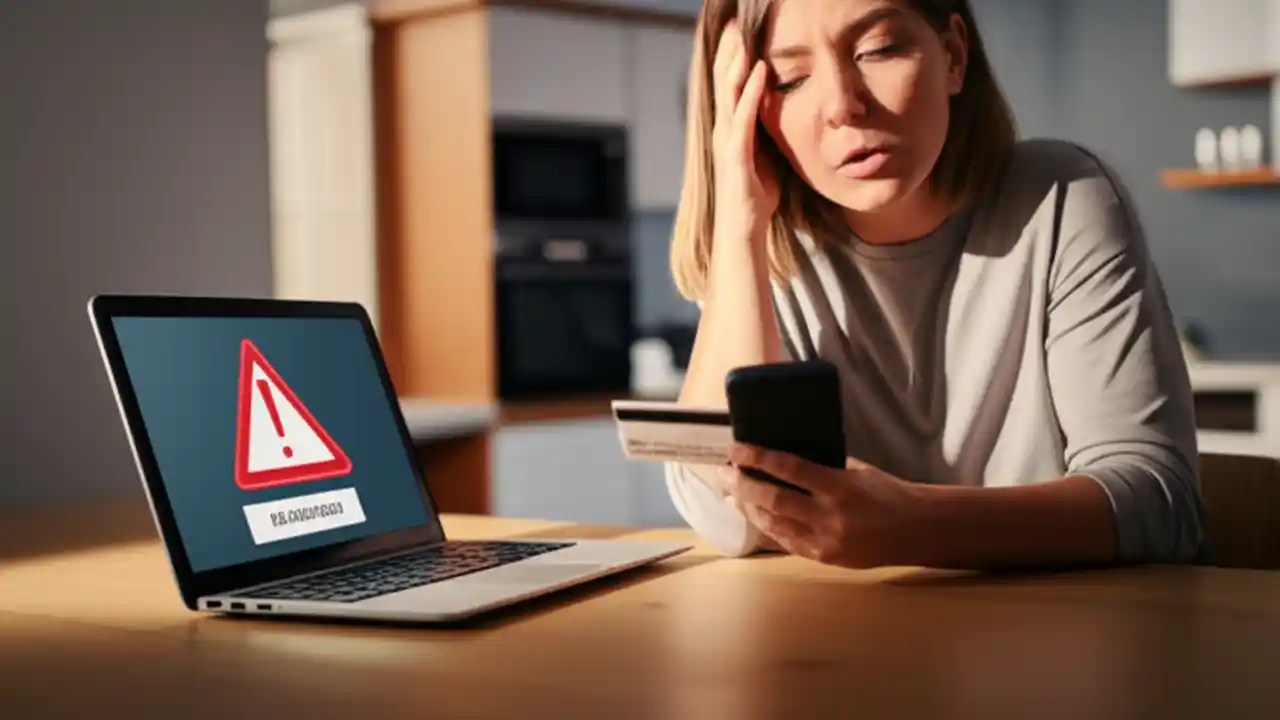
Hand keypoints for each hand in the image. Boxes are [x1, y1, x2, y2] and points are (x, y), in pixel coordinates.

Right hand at [711, 20, 779, 240]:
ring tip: (743, 35)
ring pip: (729, 92)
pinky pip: (743, 117)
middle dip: (729, 50)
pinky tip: (760, 71)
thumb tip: (777, 112)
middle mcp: (723, 130)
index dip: (733, 57)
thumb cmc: (755, 197)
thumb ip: (765, 132)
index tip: (740, 30)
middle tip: (734, 21)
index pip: (729, 85)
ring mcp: (726, 142)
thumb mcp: (763, 155)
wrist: (744, 230)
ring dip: (736, 62)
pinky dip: (750, 92)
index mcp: (730, 129)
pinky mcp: (735, 155)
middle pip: (723, 81)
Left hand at [724, 444, 925, 567]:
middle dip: (744, 485)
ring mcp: (826, 541)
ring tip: (734, 494)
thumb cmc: (889, 493)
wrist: (916, 531)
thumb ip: (825, 466)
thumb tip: (787, 458)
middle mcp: (829, 516)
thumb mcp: (858, 471)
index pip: (789, 469)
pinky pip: (787, 542)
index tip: (738, 450)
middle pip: (773, 499)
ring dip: (750, 508)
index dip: (758, 458)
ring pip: (774, 524)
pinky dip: (769, 528)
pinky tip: (757, 516)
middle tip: (726, 473)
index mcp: (839, 487)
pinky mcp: (825, 558)